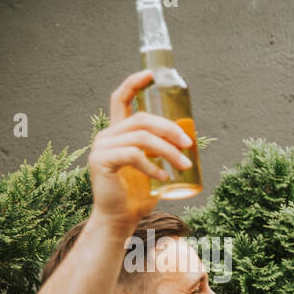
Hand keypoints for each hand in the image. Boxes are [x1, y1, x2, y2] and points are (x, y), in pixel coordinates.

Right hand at [88, 70, 195, 228]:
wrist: (120, 219)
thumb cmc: (139, 195)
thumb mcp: (155, 167)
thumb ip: (163, 151)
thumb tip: (191, 142)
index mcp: (118, 133)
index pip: (121, 99)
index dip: (135, 83)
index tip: (152, 74)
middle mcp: (107, 135)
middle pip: (142, 119)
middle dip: (169, 129)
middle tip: (190, 145)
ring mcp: (102, 147)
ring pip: (141, 137)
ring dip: (168, 150)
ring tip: (184, 166)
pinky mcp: (101, 162)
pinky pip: (133, 155)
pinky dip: (152, 165)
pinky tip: (164, 178)